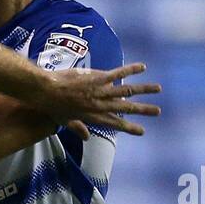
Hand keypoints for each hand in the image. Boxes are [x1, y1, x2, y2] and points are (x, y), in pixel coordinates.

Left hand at [40, 63, 160, 135]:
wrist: (46, 91)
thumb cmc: (51, 106)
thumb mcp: (64, 121)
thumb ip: (78, 128)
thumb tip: (86, 137)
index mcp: (92, 116)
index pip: (114, 124)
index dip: (129, 128)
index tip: (142, 131)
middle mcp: (100, 106)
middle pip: (126, 109)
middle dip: (143, 110)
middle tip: (158, 111)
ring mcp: (100, 92)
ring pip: (127, 91)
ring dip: (144, 89)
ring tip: (158, 88)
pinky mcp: (98, 78)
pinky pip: (118, 73)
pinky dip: (131, 69)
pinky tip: (143, 66)